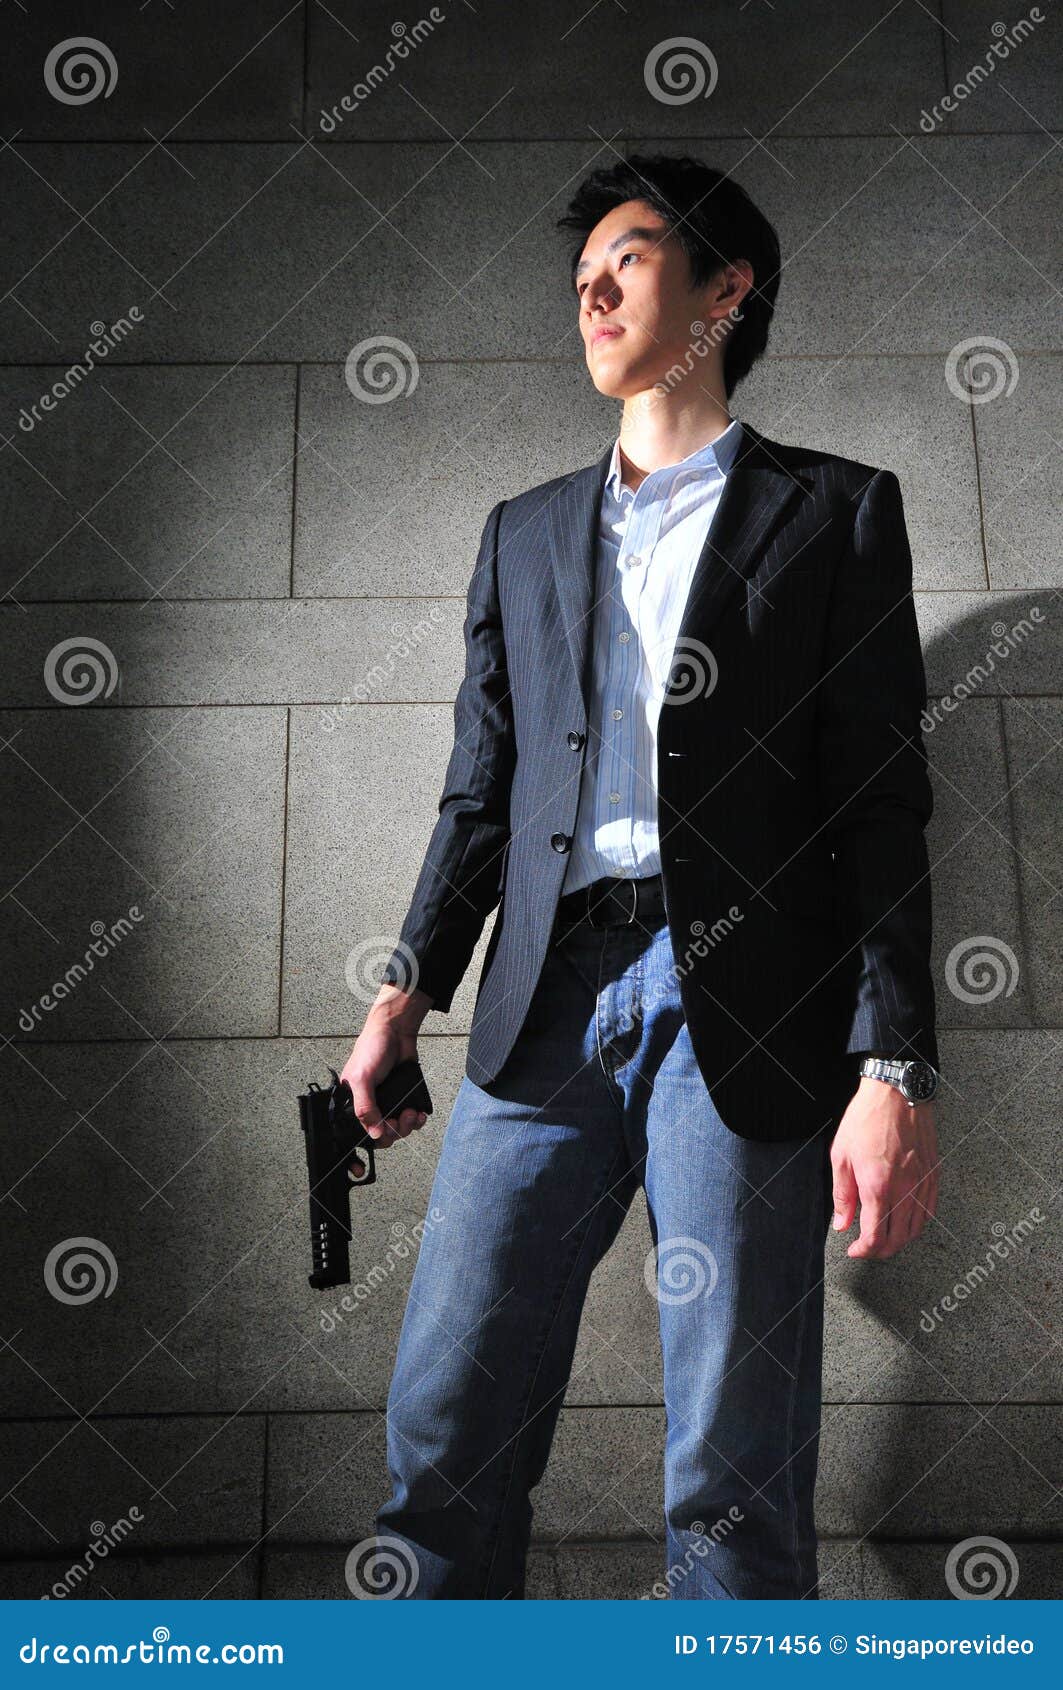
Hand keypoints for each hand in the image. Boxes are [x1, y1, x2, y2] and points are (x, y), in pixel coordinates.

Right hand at [340, 987, 431, 1176]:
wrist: (397, 1031)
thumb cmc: (372, 1049)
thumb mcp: (362, 1078)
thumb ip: (366, 1108)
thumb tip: (376, 1132)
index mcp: (350, 1103)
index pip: (350, 1135)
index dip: (353, 1155)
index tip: (359, 1170)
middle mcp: (368, 1106)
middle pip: (379, 1136)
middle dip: (392, 1133)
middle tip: (400, 1121)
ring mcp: (386, 1103)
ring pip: (396, 1130)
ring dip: (407, 1127)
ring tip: (412, 1115)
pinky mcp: (402, 1098)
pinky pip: (409, 1119)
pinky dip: (417, 1120)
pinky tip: (419, 1113)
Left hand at [830, 1076, 939, 1258]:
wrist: (897, 1093)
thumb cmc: (868, 1119)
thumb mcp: (842, 1156)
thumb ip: (842, 1195)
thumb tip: (843, 1223)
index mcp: (878, 1187)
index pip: (875, 1237)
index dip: (864, 1251)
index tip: (855, 1250)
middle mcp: (905, 1190)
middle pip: (898, 1239)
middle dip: (880, 1251)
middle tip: (867, 1248)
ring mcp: (923, 1184)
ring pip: (916, 1229)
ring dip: (899, 1240)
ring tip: (884, 1237)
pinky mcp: (933, 1175)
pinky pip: (929, 1211)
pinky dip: (917, 1224)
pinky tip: (905, 1221)